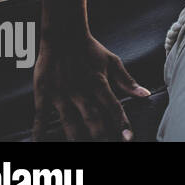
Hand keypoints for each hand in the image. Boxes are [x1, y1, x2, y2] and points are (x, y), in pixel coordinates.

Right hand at [32, 32, 149, 140]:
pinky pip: (41, 116)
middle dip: (101, 135)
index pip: (113, 107)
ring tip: (81, 150)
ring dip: (77, 137)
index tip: (128, 138)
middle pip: (93, 118)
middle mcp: (81, 92)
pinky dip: (40, 131)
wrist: (63, 34)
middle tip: (108, 146)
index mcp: (99, 84)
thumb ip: (127, 81)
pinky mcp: (44, 94)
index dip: (121, 123)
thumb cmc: (90, 50)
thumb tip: (146, 95)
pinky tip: (38, 143)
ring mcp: (61, 94)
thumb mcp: (112, 62)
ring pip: (69, 121)